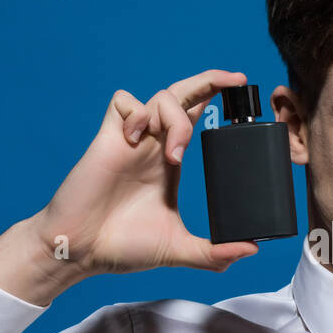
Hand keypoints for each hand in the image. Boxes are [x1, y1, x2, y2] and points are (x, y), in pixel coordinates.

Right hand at [32, 71, 259, 276]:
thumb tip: (252, 250)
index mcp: (170, 161)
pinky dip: (137, 114)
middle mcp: (153, 144)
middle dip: (210, 80)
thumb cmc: (121, 246)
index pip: (197, 115)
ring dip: (177, 119)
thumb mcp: (177, 248)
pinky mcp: (107, 138)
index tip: (244, 93)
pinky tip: (136, 141)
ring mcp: (132, 139)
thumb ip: (214, 252)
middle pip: (184, 93)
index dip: (218, 98)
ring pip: (162, 97)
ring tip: (175, 155)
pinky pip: (124, 102)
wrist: (81, 250)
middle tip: (236, 81)